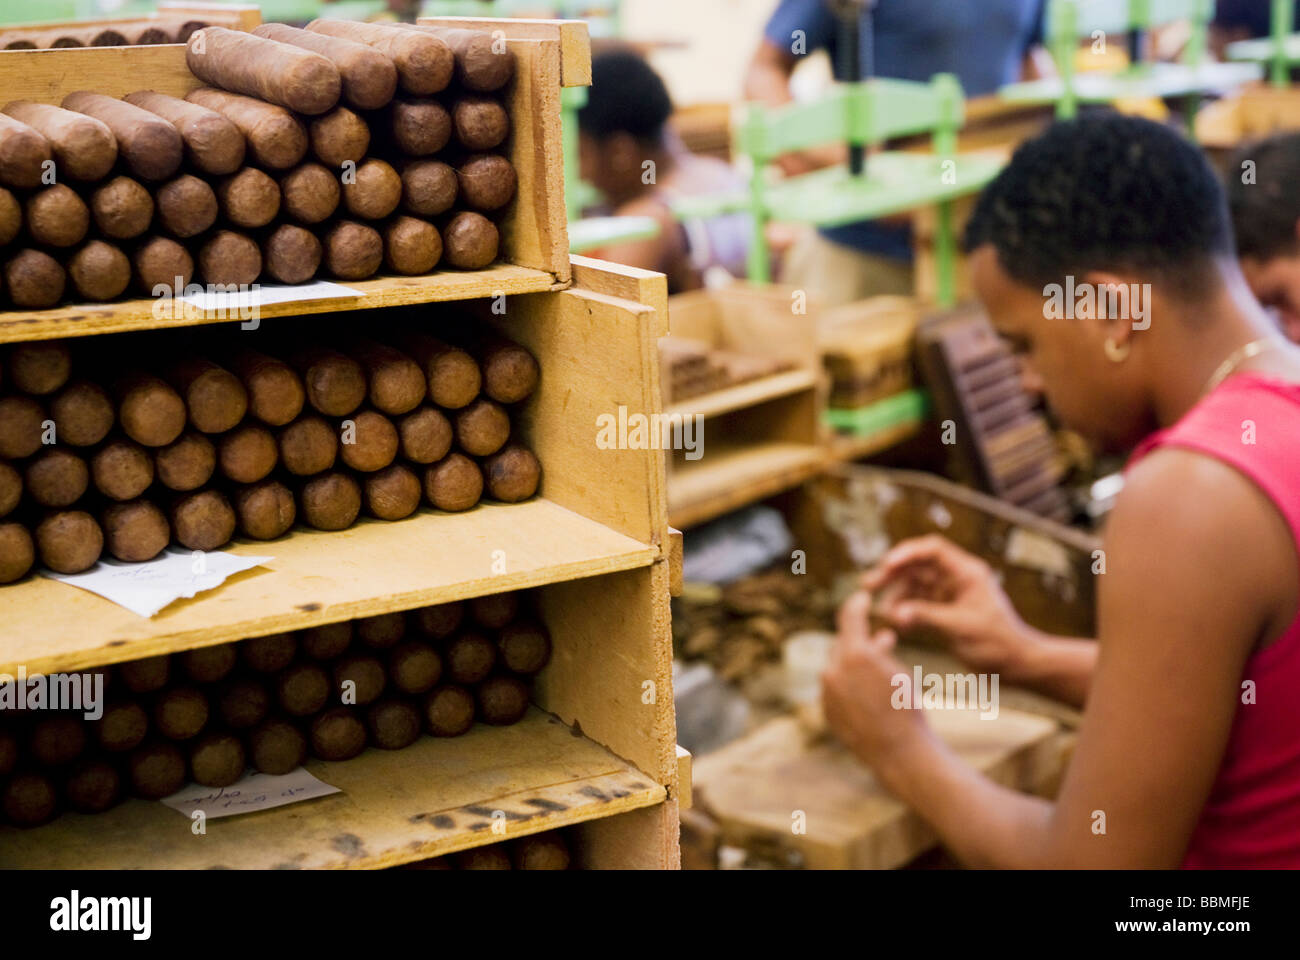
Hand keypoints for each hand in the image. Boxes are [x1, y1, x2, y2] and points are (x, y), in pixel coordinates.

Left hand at [821, 591, 930, 777]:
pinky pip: (834, 689)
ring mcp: (826, 692)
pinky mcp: (826, 710)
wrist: (900, 752)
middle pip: (842, 644)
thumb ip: (881, 650)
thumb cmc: (908, 707)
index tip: (861, 597)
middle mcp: (834, 670)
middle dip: (858, 640)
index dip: (856, 604)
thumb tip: (879, 637)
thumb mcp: (899, 671)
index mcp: (855, 654)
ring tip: (872, 665)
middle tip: (877, 638)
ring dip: (853, 664)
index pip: (850, 617)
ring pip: (837, 667)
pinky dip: (847, 684)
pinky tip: (865, 689)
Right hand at [863, 535, 1043, 680]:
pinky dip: (905, 611)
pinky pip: (918, 604)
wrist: (1016, 666)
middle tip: (868, 585)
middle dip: (892, 574)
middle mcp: (956, 579)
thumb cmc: (997, 644)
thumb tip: (895, 613)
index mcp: (967, 573)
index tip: (886, 565)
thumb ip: (927, 617)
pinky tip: (895, 624)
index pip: (932, 550)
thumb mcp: (960, 628)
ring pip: (914, 585)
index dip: (907, 553)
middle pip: (917, 566)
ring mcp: (949, 595)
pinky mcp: (945, 611)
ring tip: (883, 613)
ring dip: (896, 596)